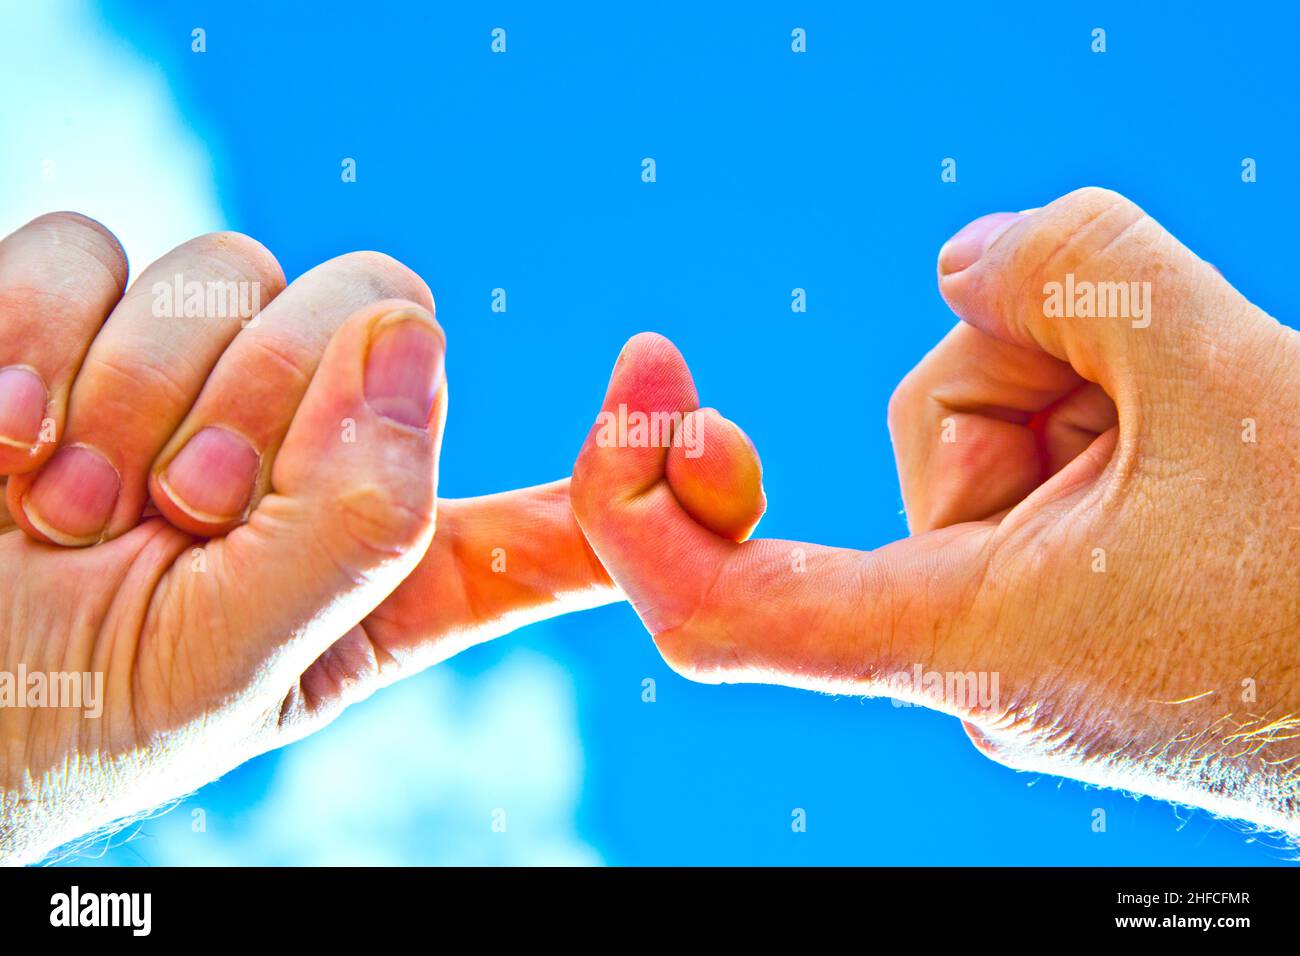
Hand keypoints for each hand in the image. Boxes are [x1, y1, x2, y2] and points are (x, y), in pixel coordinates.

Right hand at [0, 213, 615, 863]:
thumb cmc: (72, 712)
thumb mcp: (243, 664)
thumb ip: (357, 524)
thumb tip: (413, 343)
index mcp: (381, 559)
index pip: (549, 508)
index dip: (634, 458)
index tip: (668, 389)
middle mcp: (302, 451)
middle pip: (381, 309)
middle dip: (271, 402)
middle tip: (182, 515)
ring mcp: (190, 373)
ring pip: (234, 270)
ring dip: (142, 396)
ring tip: (76, 511)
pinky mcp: (72, 320)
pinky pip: (89, 249)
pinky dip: (35, 340)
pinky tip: (0, 441)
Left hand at [570, 188, 1299, 833]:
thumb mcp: (1231, 376)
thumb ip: (1073, 270)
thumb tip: (963, 262)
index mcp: (973, 644)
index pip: (726, 610)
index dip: (640, 498)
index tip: (645, 380)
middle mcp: (980, 661)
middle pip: (924, 440)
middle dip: (1035, 361)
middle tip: (1171, 377)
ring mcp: (1030, 638)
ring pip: (991, 444)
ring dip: (1091, 389)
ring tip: (1216, 426)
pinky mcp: (1076, 611)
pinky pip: (1045, 480)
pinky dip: (1111, 428)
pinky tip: (1201, 446)